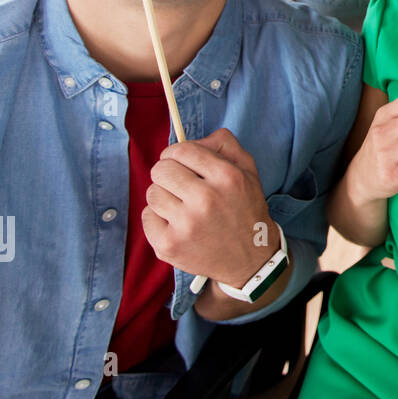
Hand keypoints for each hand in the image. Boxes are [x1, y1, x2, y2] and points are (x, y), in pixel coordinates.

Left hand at [142, 127, 275, 285]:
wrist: (250, 260)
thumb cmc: (245, 210)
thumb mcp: (247, 171)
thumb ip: (224, 144)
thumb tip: (191, 138)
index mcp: (226, 177)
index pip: (181, 150)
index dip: (176, 154)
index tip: (179, 163)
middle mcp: (207, 199)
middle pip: (160, 170)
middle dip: (167, 174)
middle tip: (179, 185)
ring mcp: (187, 225)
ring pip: (152, 193)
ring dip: (164, 197)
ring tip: (181, 207)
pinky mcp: (170, 245)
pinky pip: (147, 217)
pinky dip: (158, 218)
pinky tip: (176, 224)